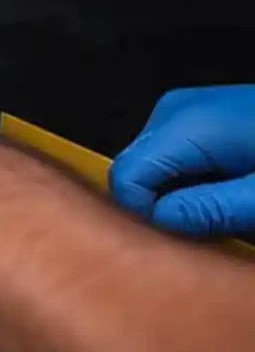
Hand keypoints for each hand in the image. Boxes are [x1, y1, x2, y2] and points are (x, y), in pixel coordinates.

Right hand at [111, 85, 254, 237]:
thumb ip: (206, 211)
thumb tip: (157, 221)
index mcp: (185, 125)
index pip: (124, 178)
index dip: (145, 215)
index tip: (180, 239)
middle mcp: (175, 111)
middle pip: (135, 173)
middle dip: (163, 208)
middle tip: (211, 231)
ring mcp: (185, 111)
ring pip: (152, 169)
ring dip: (180, 199)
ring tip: (227, 213)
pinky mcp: (199, 118)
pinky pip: (173, 159)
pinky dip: (191, 184)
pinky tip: (226, 195)